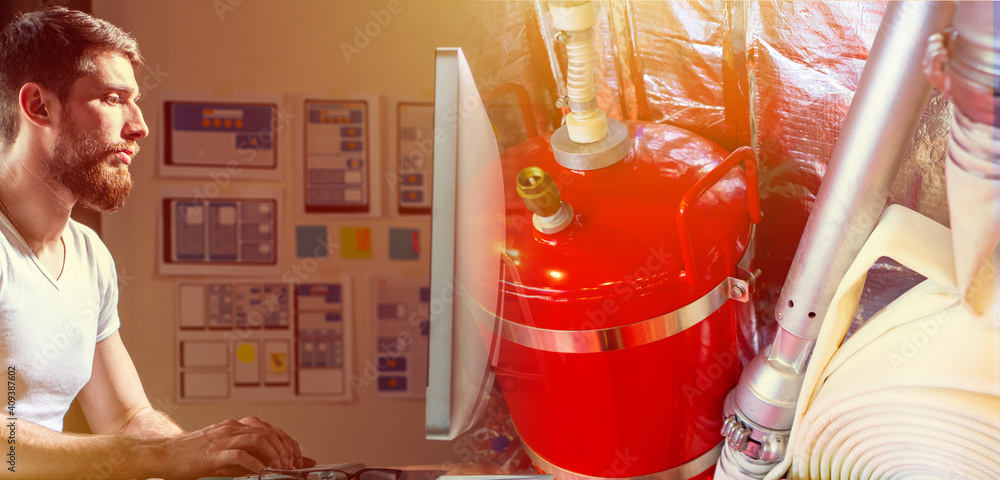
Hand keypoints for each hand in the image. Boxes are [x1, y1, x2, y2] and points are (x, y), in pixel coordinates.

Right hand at [158, 416, 306, 478]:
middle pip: (268, 432)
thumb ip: (243, 455)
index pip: (268, 428)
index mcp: (233, 426)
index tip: (296, 456)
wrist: (162, 454)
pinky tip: (261, 472)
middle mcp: (230, 429)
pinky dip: (254, 464)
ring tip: (280, 468)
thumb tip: (265, 465)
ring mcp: (222, 439)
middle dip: (285, 448)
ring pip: (259, 439)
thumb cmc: (189, 455)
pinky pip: (240, 455)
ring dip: (274, 454)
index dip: (285, 441)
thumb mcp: (220, 451)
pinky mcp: (213, 453)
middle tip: (292, 465)